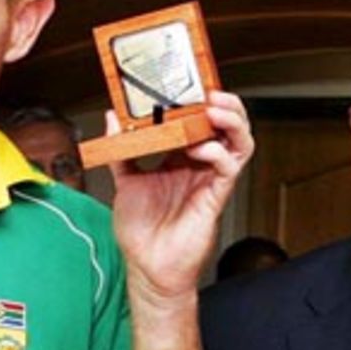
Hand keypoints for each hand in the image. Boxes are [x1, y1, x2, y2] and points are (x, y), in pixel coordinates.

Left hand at [109, 91, 254, 303]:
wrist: (147, 268)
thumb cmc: (140, 232)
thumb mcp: (124, 181)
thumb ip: (120, 149)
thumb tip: (113, 117)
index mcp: (179, 158)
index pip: (198, 120)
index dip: (198, 100)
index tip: (186, 82)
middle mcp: (198, 166)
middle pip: (225, 125)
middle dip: (223, 103)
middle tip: (208, 90)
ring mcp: (209, 180)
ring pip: (237, 141)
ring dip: (231, 120)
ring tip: (215, 107)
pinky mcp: (216, 197)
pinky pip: (228, 167)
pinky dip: (218, 152)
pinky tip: (202, 148)